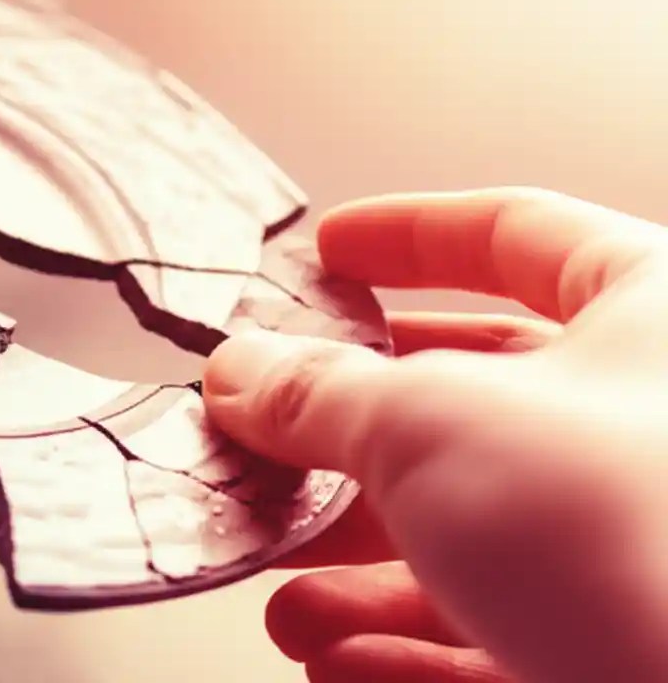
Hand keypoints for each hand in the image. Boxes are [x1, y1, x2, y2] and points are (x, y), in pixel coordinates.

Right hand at [204, 188, 667, 682]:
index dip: (409, 235)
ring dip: (356, 571)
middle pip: (466, 407)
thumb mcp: (433, 423)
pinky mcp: (615, 648)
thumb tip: (245, 373)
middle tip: (268, 442)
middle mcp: (650, 426)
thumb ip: (320, 392)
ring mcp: (634, 542)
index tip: (328, 252)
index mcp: (652, 315)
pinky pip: (492, 638)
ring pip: (467, 539)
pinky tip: (338, 660)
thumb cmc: (637, 532)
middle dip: (348, 439)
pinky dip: (403, 651)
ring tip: (286, 593)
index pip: (518, 232)